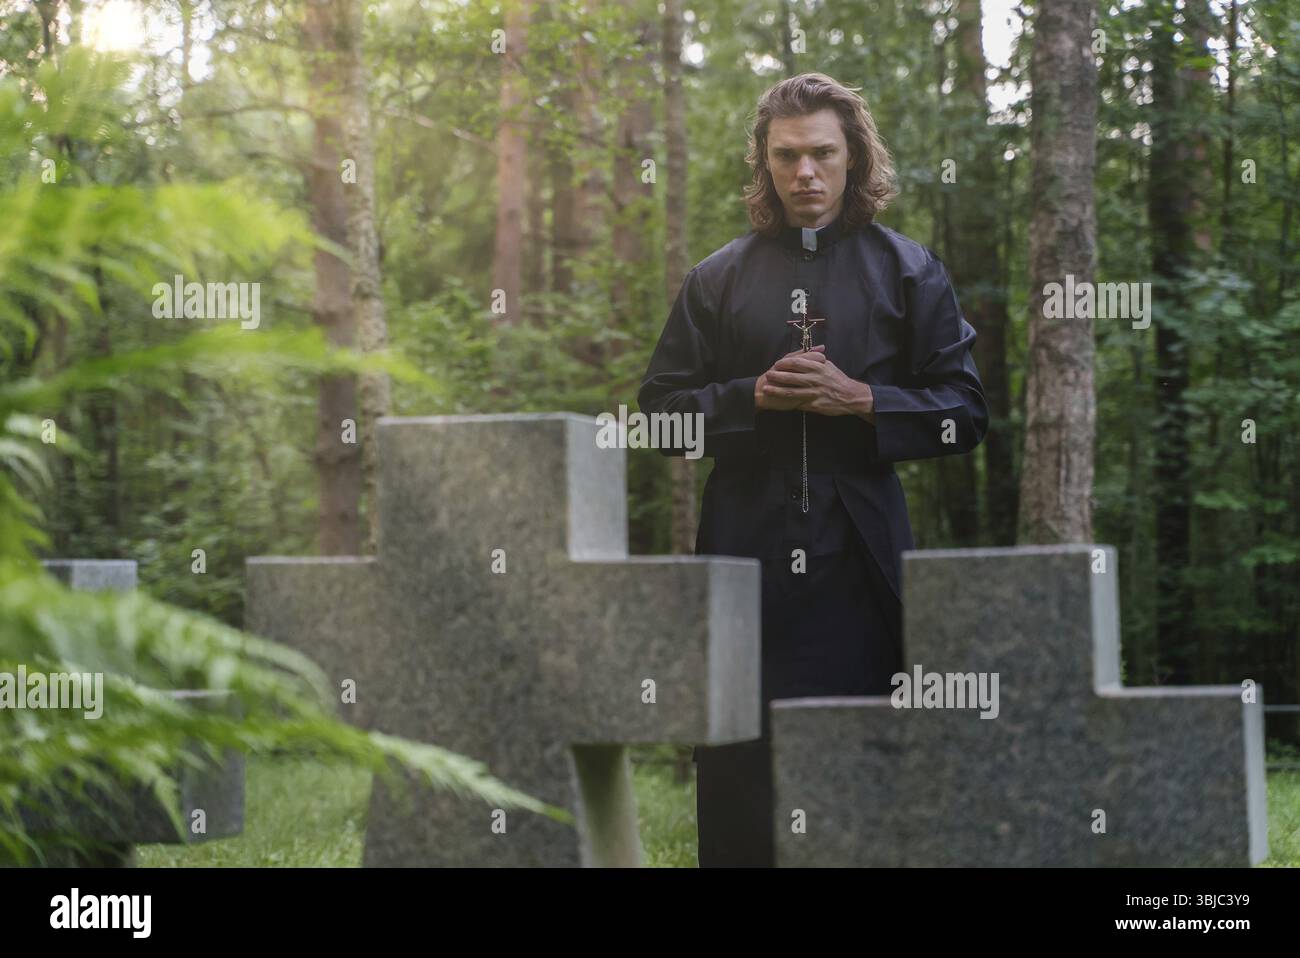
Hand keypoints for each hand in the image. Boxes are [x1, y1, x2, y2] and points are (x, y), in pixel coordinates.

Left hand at [760, 347, 874, 419]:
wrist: (850, 396)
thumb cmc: (838, 380)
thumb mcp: (828, 365)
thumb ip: (816, 358)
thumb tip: (808, 350)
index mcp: (818, 367)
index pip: (797, 362)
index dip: (784, 363)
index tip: (776, 364)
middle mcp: (815, 379)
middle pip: (791, 377)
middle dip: (777, 376)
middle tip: (767, 375)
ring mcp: (814, 393)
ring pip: (792, 392)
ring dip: (777, 390)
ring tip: (766, 389)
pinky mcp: (814, 405)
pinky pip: (798, 403)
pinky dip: (788, 403)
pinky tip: (778, 402)